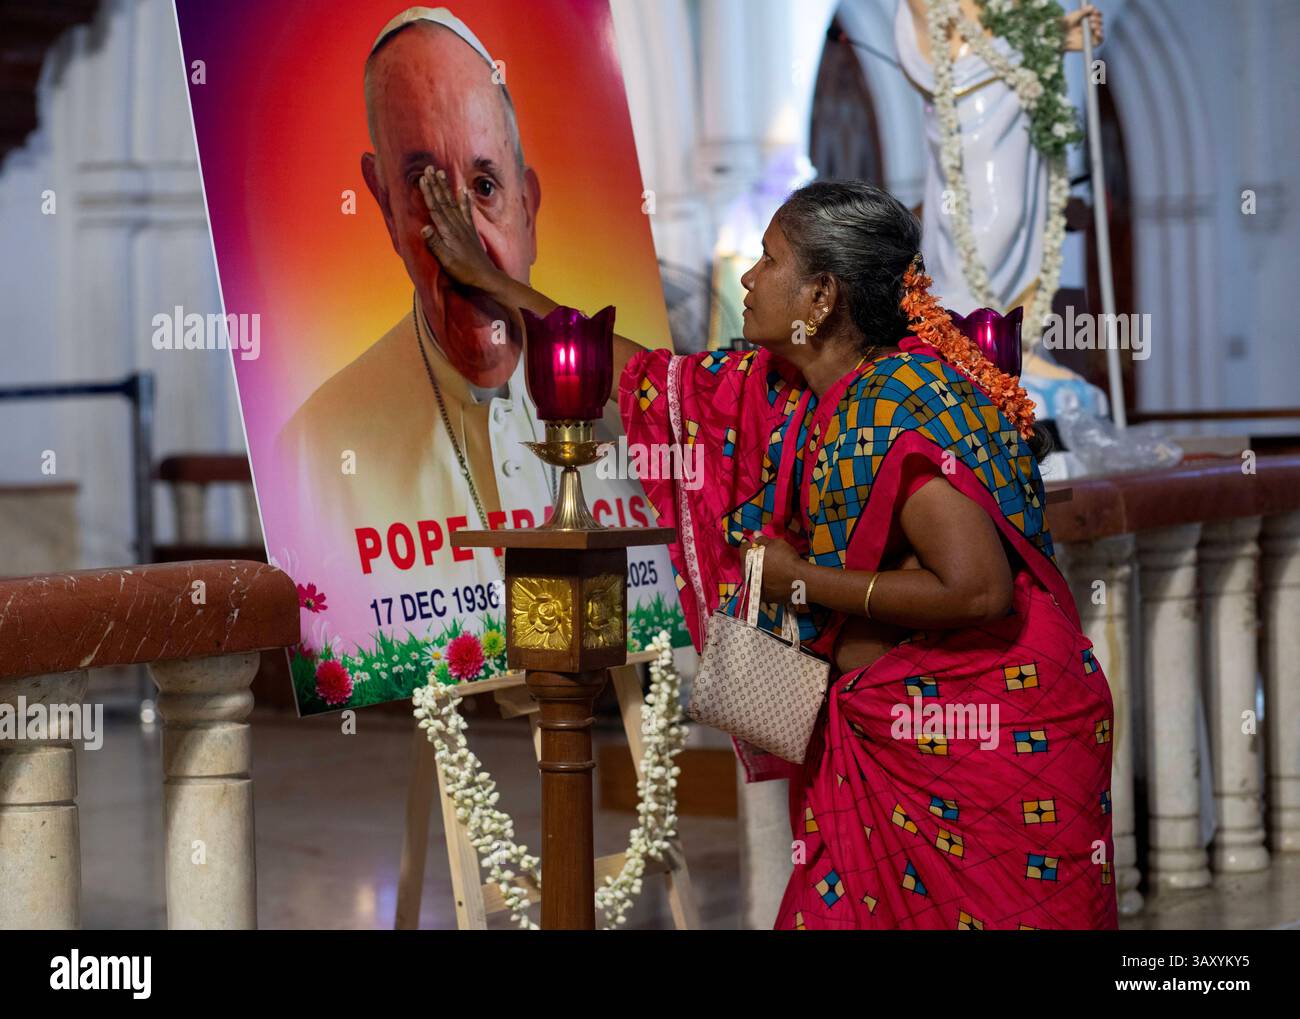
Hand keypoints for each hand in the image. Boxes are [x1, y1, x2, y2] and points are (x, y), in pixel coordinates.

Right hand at [418, 166, 506, 295]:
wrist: (485, 278)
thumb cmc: (463, 272)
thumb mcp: (446, 261)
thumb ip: (435, 244)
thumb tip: (424, 227)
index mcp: (448, 232)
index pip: (435, 208)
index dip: (428, 193)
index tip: (423, 178)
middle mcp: (457, 226)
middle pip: (444, 201)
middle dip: (436, 184)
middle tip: (429, 168)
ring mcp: (465, 227)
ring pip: (453, 202)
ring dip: (447, 187)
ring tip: (442, 173)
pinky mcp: (471, 231)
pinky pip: (467, 211)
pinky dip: (465, 199)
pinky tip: (464, 189)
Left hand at [751, 536, 804, 603]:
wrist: (799, 580)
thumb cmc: (786, 558)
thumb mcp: (775, 543)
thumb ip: (762, 539)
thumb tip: (755, 534)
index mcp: (746, 560)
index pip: (743, 548)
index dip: (752, 545)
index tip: (761, 546)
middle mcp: (746, 576)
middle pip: (747, 564)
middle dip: (754, 559)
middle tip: (768, 557)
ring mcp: (754, 588)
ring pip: (754, 576)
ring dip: (760, 572)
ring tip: (773, 569)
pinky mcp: (763, 597)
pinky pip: (762, 587)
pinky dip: (767, 583)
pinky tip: (777, 580)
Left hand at [1062, 4, 1102, 50]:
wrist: (1060, 38)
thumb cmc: (1064, 26)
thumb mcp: (1073, 17)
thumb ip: (1083, 12)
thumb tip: (1092, 7)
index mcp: (1087, 18)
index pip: (1096, 14)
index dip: (1097, 12)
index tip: (1094, 11)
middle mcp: (1090, 26)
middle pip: (1100, 21)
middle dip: (1097, 19)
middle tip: (1090, 19)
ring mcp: (1091, 34)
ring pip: (1100, 28)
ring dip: (1098, 25)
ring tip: (1091, 25)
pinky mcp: (1091, 43)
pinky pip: (1100, 39)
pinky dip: (1101, 35)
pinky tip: (1097, 32)